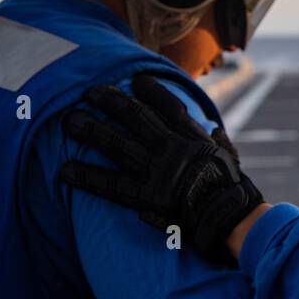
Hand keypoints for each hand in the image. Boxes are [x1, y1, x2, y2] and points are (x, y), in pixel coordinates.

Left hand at [60, 73, 263, 265]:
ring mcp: (158, 172)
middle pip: (137, 118)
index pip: (170, 108)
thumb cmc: (234, 190)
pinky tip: (64, 170)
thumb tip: (214, 129)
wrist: (230, 218)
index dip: (153, 92)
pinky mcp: (146, 197)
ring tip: (69, 120)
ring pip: (118, 145)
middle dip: (112, 102)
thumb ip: (220, 142)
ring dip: (92, 131)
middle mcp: (173, 149)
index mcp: (194, 139)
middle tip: (89, 91)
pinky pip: (110, 185)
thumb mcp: (232, 159)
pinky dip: (87, 177)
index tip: (136, 80)